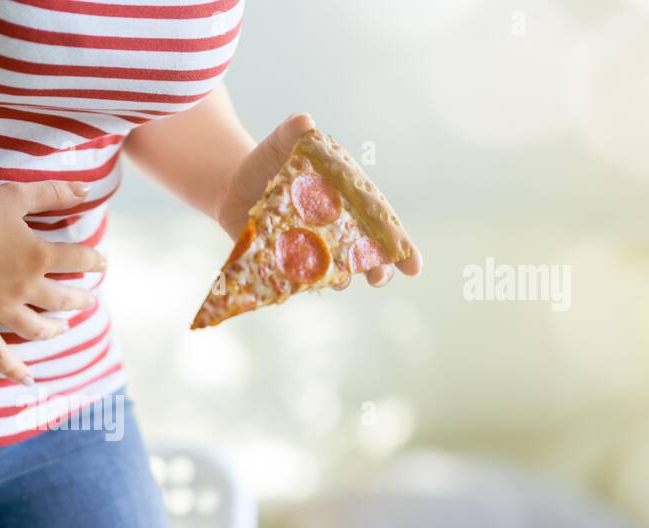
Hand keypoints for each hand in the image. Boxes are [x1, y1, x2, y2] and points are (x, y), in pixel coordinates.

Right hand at [0, 181, 104, 384]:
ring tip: (63, 328)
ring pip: (37, 328)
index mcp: (37, 256)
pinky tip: (29, 380)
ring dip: (55, 330)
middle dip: (80, 300)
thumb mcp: (14, 196)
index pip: (77, 260)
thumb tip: (86, 189)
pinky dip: (14, 369)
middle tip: (88, 300)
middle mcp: (25, 287)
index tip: (102, 264)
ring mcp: (2, 309)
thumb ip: (52, 192)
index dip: (94, 261)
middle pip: (62, 299)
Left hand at [215, 113, 421, 285]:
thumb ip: (295, 131)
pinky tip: (303, 284)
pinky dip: (301, 281)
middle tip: (379, 278)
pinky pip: (296, 276)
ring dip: (341, 278)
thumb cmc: (269, 159)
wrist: (234, 183)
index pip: (380, 221)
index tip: (414, 265)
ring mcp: (311, 246)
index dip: (399, 244)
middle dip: (377, 268)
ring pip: (334, 269)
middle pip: (365, 253)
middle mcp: (335, 227)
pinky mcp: (284, 259)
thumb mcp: (282, 140)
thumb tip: (305, 123)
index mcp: (347, 198)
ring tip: (341, 282)